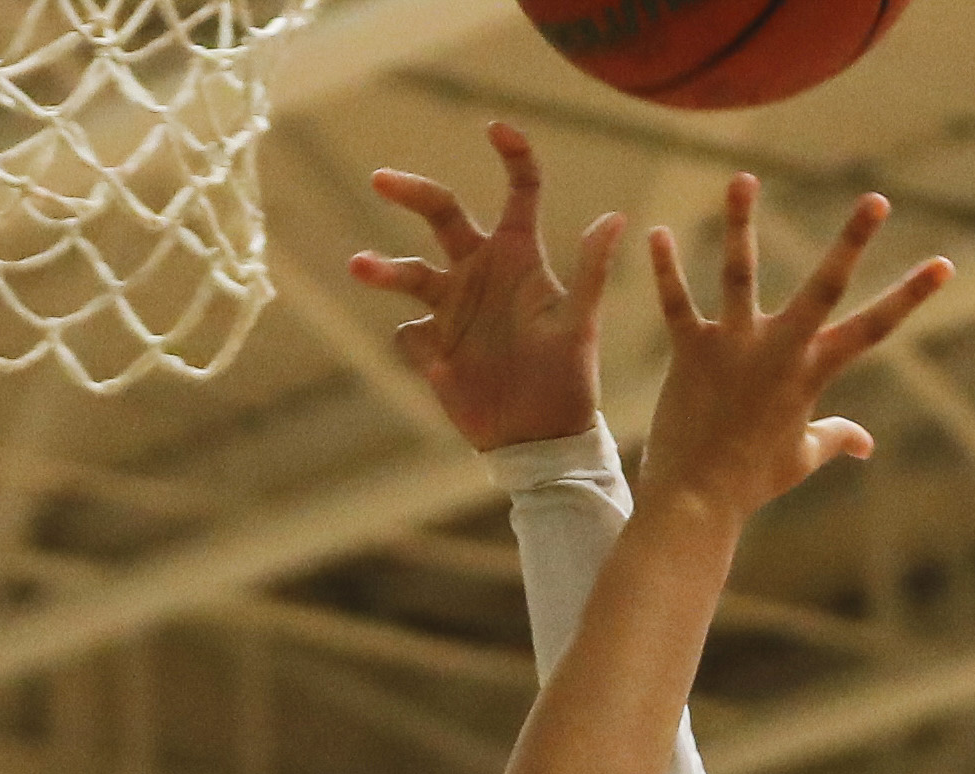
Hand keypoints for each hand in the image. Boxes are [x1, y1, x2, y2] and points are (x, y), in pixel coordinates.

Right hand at [352, 121, 623, 451]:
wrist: (540, 444)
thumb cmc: (568, 383)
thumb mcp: (580, 326)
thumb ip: (591, 272)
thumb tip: (616, 219)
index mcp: (520, 258)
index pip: (518, 191)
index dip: (512, 155)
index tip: (494, 128)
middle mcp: (481, 274)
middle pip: (442, 215)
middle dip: (411, 193)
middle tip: (382, 180)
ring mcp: (453, 311)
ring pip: (409, 274)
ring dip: (384, 269)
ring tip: (359, 266)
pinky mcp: (434, 350)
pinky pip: (409, 336)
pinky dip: (415, 345)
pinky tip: (437, 366)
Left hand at [641, 179, 951, 521]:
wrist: (697, 503)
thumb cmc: (750, 483)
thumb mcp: (801, 459)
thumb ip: (835, 437)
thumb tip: (867, 444)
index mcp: (811, 374)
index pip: (874, 329)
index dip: (911, 296)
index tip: (944, 264)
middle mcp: (779, 353)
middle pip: (824, 288)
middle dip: (853, 242)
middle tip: (876, 198)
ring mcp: (734, 349)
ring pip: (740, 274)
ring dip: (741, 224)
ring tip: (742, 179)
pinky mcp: (691, 353)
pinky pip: (677, 304)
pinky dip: (666, 269)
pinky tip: (657, 232)